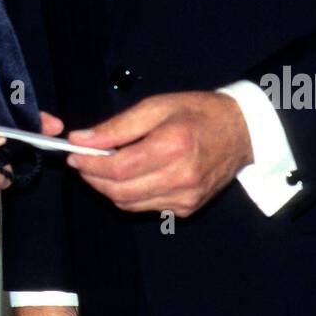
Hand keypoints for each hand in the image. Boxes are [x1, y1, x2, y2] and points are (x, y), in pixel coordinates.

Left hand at [66, 90, 252, 216]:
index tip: (74, 155)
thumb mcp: (157, 106)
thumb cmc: (199, 113)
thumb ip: (118, 126)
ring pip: (129, 204)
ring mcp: (185, 198)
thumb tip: (82, 138)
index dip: (90, 164)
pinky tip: (130, 176)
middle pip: (119, 191)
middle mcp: (180, 178)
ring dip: (108, 188)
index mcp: (173, 147)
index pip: (118, 168)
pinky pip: (146, 207)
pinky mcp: (187, 209)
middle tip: (83, 161)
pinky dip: (129, 194)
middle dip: (93, 177)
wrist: (241, 132)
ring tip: (103, 167)